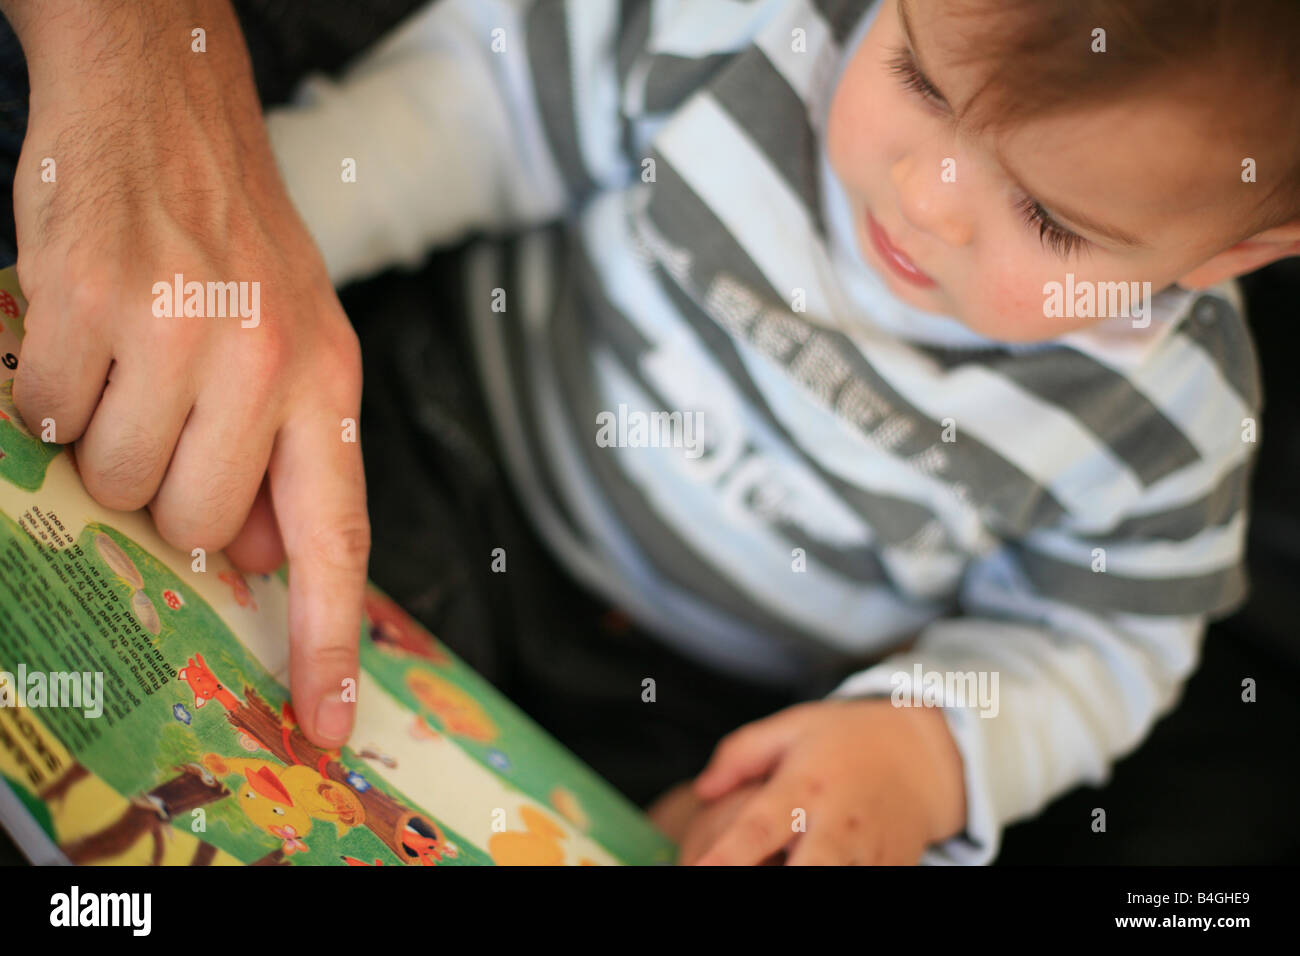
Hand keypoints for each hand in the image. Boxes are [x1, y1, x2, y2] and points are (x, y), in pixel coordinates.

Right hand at [2, 0, 367, 746]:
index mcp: (328, 384)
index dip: (327, 641)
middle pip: (190, 524)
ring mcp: (177, 332)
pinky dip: (49, 387)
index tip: (326, 723)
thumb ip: (284, 456)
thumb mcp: (299, 346)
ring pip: (111, 477)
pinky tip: (85, 334)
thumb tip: (253, 558)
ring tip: (126, 367)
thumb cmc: (235, 244)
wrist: (170, 108)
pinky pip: (44, 411)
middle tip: (162, 423)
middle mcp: (264, 364)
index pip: (337, 538)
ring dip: (101, 439)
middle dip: (160, 497)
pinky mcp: (90, 300)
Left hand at [688, 699, 967, 864]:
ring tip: (781, 867)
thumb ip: (740, 755)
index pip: (759, 828)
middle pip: (809, 869)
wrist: (922, 755)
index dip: (726, 857)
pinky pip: (866, 886)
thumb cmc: (845, 741)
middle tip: (734, 879)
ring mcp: (870, 852)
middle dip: (774, 880)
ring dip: (808, 885)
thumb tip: (702, 789)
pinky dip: (842, 883)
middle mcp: (838, 823)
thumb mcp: (792, 728)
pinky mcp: (894, 869)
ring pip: (840, 882)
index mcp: (804, 785)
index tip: (697, 870)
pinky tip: (816, 871)